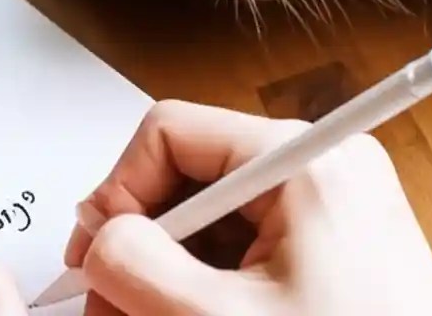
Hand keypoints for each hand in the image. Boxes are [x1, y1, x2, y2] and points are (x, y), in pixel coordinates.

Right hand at [66, 101, 431, 315]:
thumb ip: (140, 268)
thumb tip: (99, 242)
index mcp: (304, 159)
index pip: (171, 133)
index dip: (119, 192)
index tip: (97, 256)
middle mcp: (321, 167)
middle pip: (190, 177)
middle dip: (142, 245)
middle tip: (111, 306)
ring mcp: (331, 207)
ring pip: (214, 221)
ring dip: (169, 273)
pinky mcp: (334, 247)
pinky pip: (247, 249)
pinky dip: (208, 286)